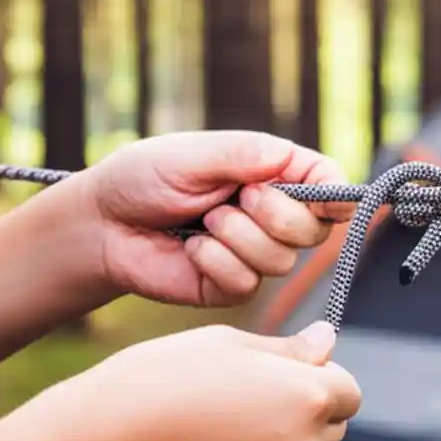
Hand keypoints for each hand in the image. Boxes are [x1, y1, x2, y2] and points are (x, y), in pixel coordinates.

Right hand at [11, 322, 358, 440]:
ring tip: (228, 430)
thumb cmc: (158, 382)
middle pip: (333, 427)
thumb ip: (288, 349)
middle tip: (245, 399)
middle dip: (306, 411)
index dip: (317, 376)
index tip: (280, 373)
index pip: (348, 388)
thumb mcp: (225, 344)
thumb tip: (328, 341)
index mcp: (307, 398)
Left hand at [62, 131, 354, 306]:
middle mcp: (273, 216)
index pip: (330, 186)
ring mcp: (256, 254)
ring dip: (237, 237)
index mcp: (274, 174)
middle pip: (316, 231)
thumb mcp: (192, 155)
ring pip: (282, 260)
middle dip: (276, 215)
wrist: (102, 224)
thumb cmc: (144, 178)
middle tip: (236, 198)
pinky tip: (190, 249)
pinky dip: (215, 262)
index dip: (338, 195)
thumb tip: (287, 157)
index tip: (325, 199)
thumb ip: (242, 155)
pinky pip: (247, 283)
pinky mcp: (233, 286)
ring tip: (202, 221)